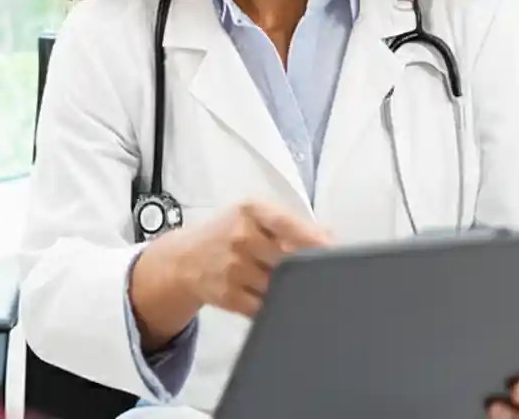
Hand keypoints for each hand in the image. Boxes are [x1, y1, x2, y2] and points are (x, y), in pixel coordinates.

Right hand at [130, 201, 330, 348]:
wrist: (185, 259)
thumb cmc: (227, 233)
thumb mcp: (253, 216)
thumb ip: (290, 223)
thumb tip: (329, 237)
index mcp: (250, 211)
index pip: (287, 223)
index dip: (313, 239)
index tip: (333, 251)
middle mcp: (240, 237)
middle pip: (289, 259)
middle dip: (303, 268)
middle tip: (311, 272)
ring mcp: (233, 268)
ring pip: (280, 286)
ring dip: (289, 288)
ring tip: (283, 282)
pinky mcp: (229, 296)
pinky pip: (265, 307)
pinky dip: (275, 306)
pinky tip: (272, 298)